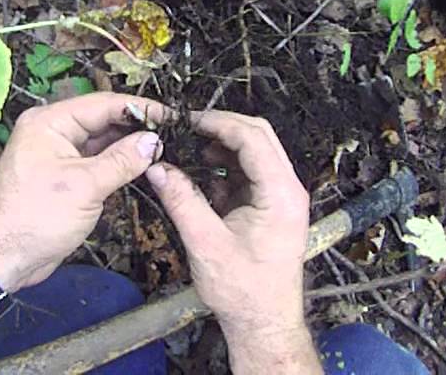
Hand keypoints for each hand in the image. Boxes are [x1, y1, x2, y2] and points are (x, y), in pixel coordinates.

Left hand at [0, 93, 166, 291]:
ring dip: (128, 146)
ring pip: (101, 142)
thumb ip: (121, 161)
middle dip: (135, 127)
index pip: (103, 104)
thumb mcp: (85, 186)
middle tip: (173, 133)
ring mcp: (58, 154)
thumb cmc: (36, 218)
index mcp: (51, 122)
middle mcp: (53, 131)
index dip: (139, 108)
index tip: (171, 115)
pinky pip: (95, 161)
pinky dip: (117, 164)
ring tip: (165, 148)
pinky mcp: (63, 176)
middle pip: (102, 120)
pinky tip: (142, 166)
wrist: (3, 258)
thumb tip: (153, 140)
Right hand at [144, 112, 313, 363]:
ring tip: (191, 152)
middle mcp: (288, 190)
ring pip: (256, 151)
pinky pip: (250, 172)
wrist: (263, 322)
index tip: (188, 121)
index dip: (218, 123)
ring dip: (224, 147)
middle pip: (259, 136)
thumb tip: (157, 168)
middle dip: (222, 128)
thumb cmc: (242, 290)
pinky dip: (226, 167)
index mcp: (280, 194)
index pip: (252, 138)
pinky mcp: (272, 206)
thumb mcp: (205, 243)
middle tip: (188, 129)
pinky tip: (202, 177)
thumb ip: (181, 200)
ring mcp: (282, 197)